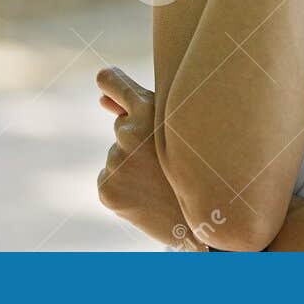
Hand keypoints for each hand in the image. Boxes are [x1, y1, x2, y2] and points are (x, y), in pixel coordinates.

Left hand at [94, 66, 206, 250]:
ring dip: (132, 166)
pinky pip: (109, 178)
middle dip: (137, 141)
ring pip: (117, 156)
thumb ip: (137, 109)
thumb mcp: (177, 131)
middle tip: (166, 163)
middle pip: (122, 127)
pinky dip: (124, 186)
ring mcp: (116, 162)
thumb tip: (100, 99)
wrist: (204, 225)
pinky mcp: (106, 187)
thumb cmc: (197, 170)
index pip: (116, 85)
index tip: (104, 78)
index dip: (111, 82)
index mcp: (151, 111)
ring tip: (161, 182)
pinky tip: (146, 196)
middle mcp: (129, 133)